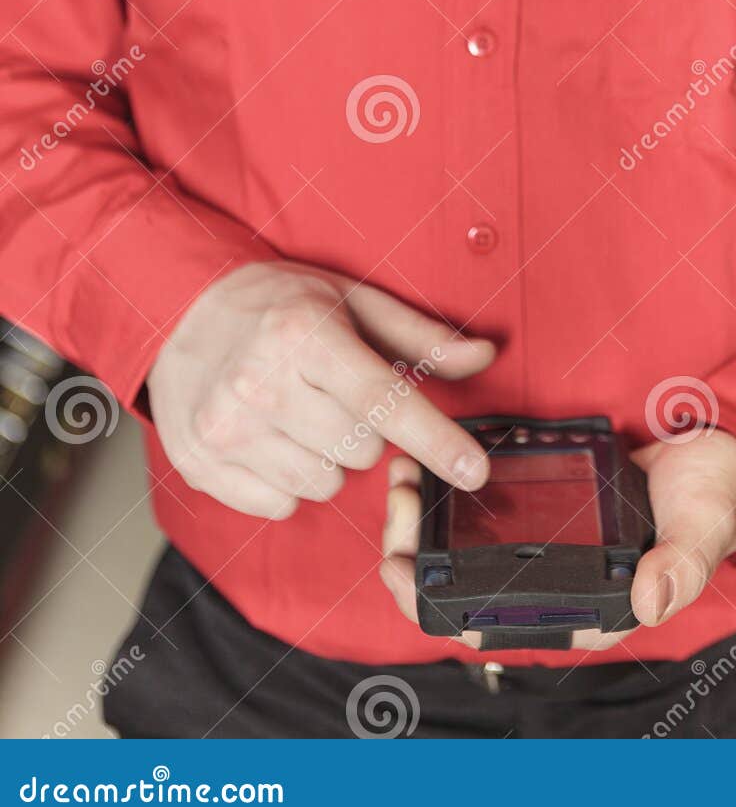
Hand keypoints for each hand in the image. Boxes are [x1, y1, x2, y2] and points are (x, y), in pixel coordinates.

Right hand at [147, 261, 494, 519]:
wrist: (180, 310)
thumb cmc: (279, 305)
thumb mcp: (352, 301)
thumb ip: (420, 336)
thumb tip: (485, 354)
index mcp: (304, 334)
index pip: (384, 401)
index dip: (437, 440)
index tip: (476, 472)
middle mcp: (260, 382)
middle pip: (361, 450)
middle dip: (365, 431)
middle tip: (337, 395)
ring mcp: (226, 429)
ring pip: (323, 483)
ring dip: (329, 459)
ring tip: (302, 414)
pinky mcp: (202, 464)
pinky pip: (280, 505)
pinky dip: (289, 481)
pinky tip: (272, 439)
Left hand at [379, 428, 735, 652]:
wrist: (722, 457)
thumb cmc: (714, 503)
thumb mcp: (700, 529)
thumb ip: (679, 566)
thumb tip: (648, 602)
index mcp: (588, 607)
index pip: (501, 627)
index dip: (442, 609)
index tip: (401, 572)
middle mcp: (558, 584)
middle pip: (467, 587)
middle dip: (415, 553)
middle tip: (394, 506)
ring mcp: (547, 544)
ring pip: (467, 546)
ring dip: (423, 520)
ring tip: (400, 476)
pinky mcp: (544, 504)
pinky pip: (486, 506)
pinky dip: (449, 487)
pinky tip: (425, 459)